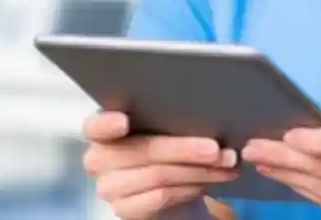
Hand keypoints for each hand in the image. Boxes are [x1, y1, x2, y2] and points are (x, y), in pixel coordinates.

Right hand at [82, 111, 240, 219]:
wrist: (171, 193)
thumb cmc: (166, 152)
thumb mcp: (164, 131)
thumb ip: (168, 119)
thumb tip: (202, 111)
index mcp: (103, 132)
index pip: (95, 126)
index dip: (107, 124)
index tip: (124, 121)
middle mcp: (98, 159)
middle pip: (144, 150)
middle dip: (186, 148)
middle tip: (218, 148)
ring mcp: (108, 187)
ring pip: (158, 175)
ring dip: (199, 170)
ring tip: (226, 164)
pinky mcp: (123, 209)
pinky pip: (161, 196)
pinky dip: (190, 187)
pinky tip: (209, 180)